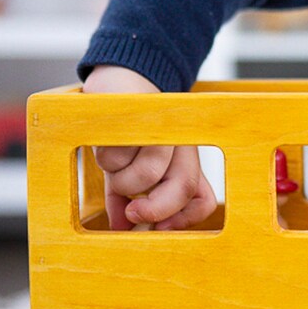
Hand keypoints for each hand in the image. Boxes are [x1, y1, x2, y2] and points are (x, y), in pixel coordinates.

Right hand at [82, 66, 216, 230]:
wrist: (122, 79)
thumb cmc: (127, 132)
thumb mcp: (131, 169)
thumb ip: (128, 199)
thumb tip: (120, 227)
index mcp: (185, 162)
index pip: (202, 198)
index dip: (187, 219)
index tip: (162, 228)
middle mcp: (182, 147)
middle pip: (182, 187)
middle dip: (156, 209)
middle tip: (132, 214)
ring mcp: (166, 133)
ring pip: (147, 174)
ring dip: (121, 179)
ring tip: (113, 165)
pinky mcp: (142, 119)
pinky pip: (119, 155)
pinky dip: (106, 156)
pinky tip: (105, 142)